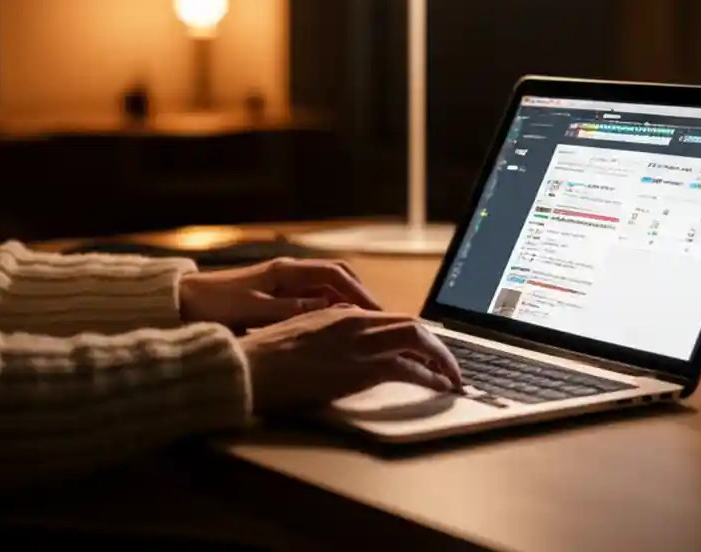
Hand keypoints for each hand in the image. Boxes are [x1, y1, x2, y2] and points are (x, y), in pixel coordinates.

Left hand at [179, 257, 378, 329]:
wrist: (184, 302)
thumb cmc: (216, 306)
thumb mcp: (256, 311)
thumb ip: (292, 310)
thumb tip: (330, 310)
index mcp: (286, 271)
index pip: (335, 274)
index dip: (359, 292)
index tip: (378, 312)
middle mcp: (288, 272)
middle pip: (337, 278)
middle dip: (360, 297)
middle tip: (379, 321)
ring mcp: (283, 283)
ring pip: (326, 290)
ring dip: (346, 305)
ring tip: (363, 328)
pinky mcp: (276, 295)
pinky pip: (312, 299)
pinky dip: (329, 311)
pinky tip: (334, 329)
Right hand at [240, 306, 464, 411]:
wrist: (247, 369)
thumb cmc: (265, 356)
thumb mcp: (301, 328)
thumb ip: (327, 323)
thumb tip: (345, 321)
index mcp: (340, 312)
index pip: (391, 318)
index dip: (415, 335)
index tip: (427, 351)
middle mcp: (355, 322)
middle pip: (412, 325)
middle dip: (438, 345)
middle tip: (450, 365)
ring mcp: (358, 344)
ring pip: (417, 341)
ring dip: (441, 360)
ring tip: (453, 378)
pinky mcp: (359, 369)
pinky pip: (407, 368)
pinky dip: (429, 376)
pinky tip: (438, 387)